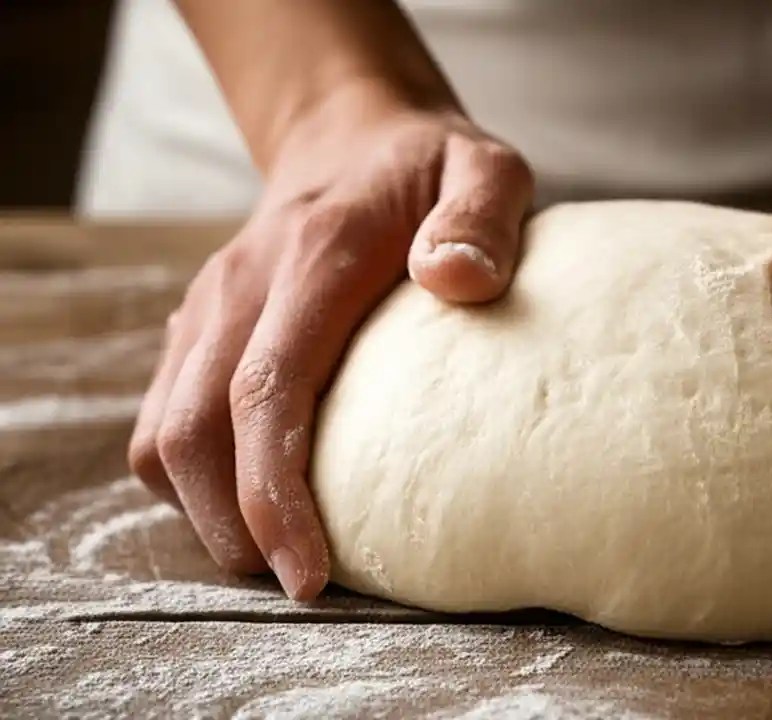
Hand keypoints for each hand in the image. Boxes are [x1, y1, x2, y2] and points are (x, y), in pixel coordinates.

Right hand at [127, 84, 533, 598]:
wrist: (348, 133)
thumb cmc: (428, 168)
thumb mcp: (484, 167)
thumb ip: (481, 216)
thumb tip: (459, 280)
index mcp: (311, 256)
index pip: (264, 390)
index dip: (272, 491)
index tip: (310, 572)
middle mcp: (240, 285)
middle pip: (191, 431)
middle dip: (234, 527)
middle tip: (303, 585)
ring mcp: (208, 307)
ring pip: (163, 435)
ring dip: (208, 512)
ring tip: (280, 557)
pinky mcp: (198, 328)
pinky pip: (165, 420)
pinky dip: (196, 479)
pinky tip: (255, 503)